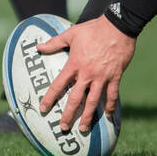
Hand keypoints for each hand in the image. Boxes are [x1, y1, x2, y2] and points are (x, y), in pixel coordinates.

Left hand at [38, 16, 135, 133]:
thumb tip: (38, 46)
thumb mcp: (71, 34)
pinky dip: (110, 107)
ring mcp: (102, 77)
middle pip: (75, 99)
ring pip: (93, 101)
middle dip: (68, 114)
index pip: (58, 84)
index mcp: (74, 64)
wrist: (118, 27)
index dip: (50, 98)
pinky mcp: (115, 77)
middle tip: (63, 127)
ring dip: (87, 116)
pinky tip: (107, 116)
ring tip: (83, 129)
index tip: (43, 109)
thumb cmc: (93, 29)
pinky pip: (112, 95)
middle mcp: (87, 74)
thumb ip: (54, 43)